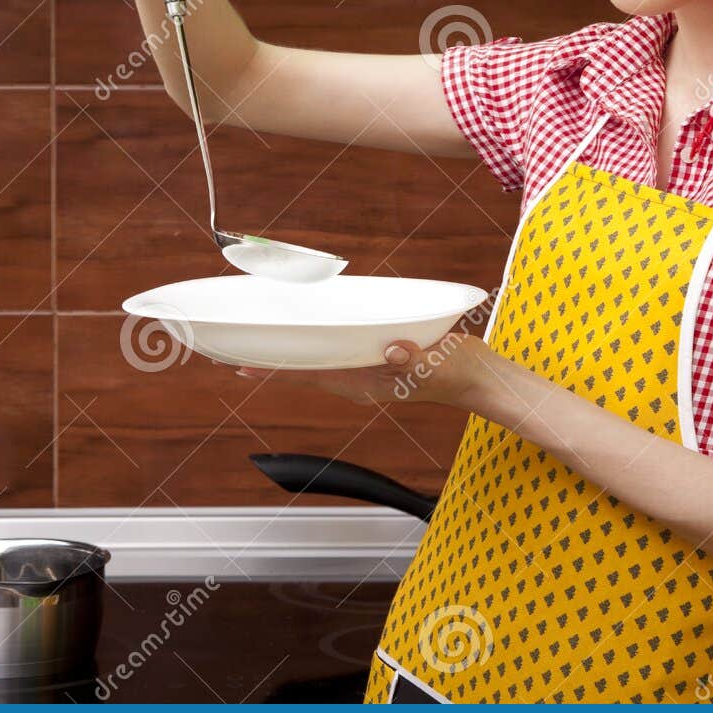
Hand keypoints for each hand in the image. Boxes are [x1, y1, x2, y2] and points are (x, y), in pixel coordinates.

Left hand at [235, 332, 491, 409]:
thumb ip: (412, 359)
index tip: (242, 366)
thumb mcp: (434, 364)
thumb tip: (391, 349)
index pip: (309, 375)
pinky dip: (320, 340)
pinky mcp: (377, 356)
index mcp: (363, 383)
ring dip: (294, 350)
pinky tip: (309, 329)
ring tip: (264, 339)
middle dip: (274, 360)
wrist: (476, 376)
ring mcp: (366, 368)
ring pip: (320, 359)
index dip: (275, 370)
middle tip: (236, 351)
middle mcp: (357, 377)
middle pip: (306, 369)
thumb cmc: (454, 372)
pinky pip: (339, 348)